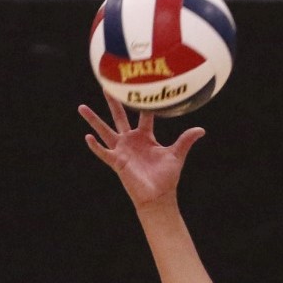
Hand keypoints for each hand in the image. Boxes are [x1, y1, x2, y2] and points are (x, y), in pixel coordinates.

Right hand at [79, 93, 204, 211]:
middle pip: (119, 117)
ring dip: (93, 120)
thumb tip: (201, 130)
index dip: (145, 103)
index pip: (144, 115)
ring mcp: (122, 150)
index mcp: (145, 137)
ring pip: (104, 131)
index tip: (142, 86)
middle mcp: (131, 140)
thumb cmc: (166, 177)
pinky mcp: (117, 162)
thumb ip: (186, 140)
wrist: (159, 196)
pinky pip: (103, 152)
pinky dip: (95, 146)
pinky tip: (88, 137)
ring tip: (81, 107)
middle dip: (113, 102)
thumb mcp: (176, 155)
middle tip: (106, 86)